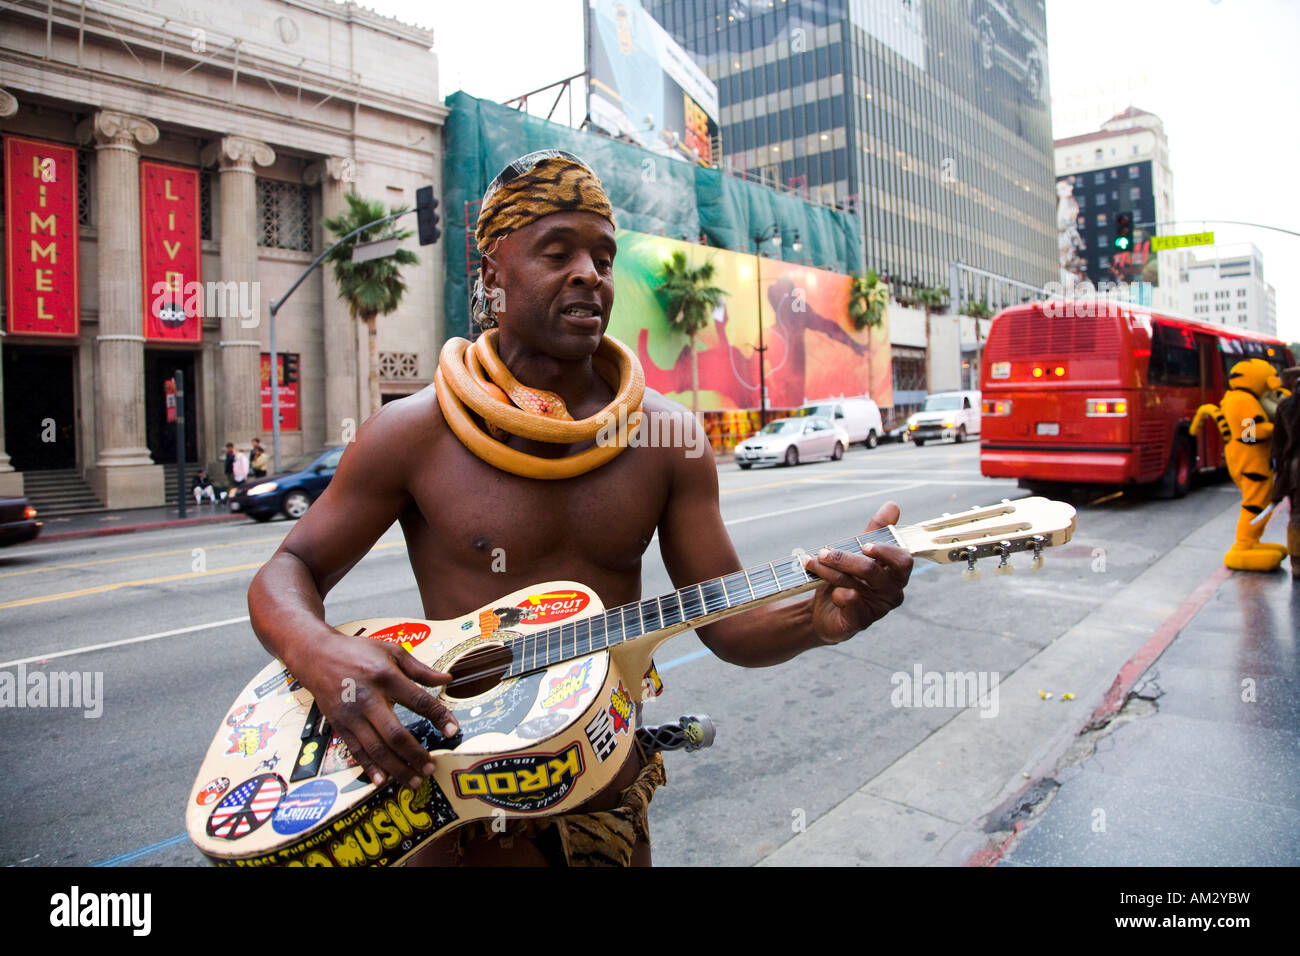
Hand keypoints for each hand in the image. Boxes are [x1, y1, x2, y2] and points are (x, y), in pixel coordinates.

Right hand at [287, 631, 459, 789]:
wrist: (316, 655)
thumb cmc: (358, 652)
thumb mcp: (391, 651)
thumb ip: (420, 669)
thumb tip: (447, 679)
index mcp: (385, 677)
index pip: (418, 700)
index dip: (438, 716)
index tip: (453, 730)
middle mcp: (368, 698)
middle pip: (395, 733)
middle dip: (415, 754)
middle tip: (430, 767)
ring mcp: (351, 715)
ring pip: (376, 748)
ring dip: (397, 767)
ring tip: (414, 779)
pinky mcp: (339, 725)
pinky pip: (356, 751)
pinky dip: (370, 768)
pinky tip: (383, 780)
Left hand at [800, 501, 912, 643]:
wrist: (823, 612)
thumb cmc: (846, 579)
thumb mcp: (857, 552)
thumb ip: (876, 531)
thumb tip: (893, 505)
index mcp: (895, 574)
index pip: (903, 560)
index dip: (886, 551)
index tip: (865, 544)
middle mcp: (891, 592)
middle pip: (873, 571)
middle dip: (845, 558)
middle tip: (823, 552)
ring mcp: (877, 609)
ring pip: (855, 584)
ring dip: (830, 571)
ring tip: (812, 563)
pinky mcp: (860, 622)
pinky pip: (853, 607)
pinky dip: (841, 596)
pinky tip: (833, 594)